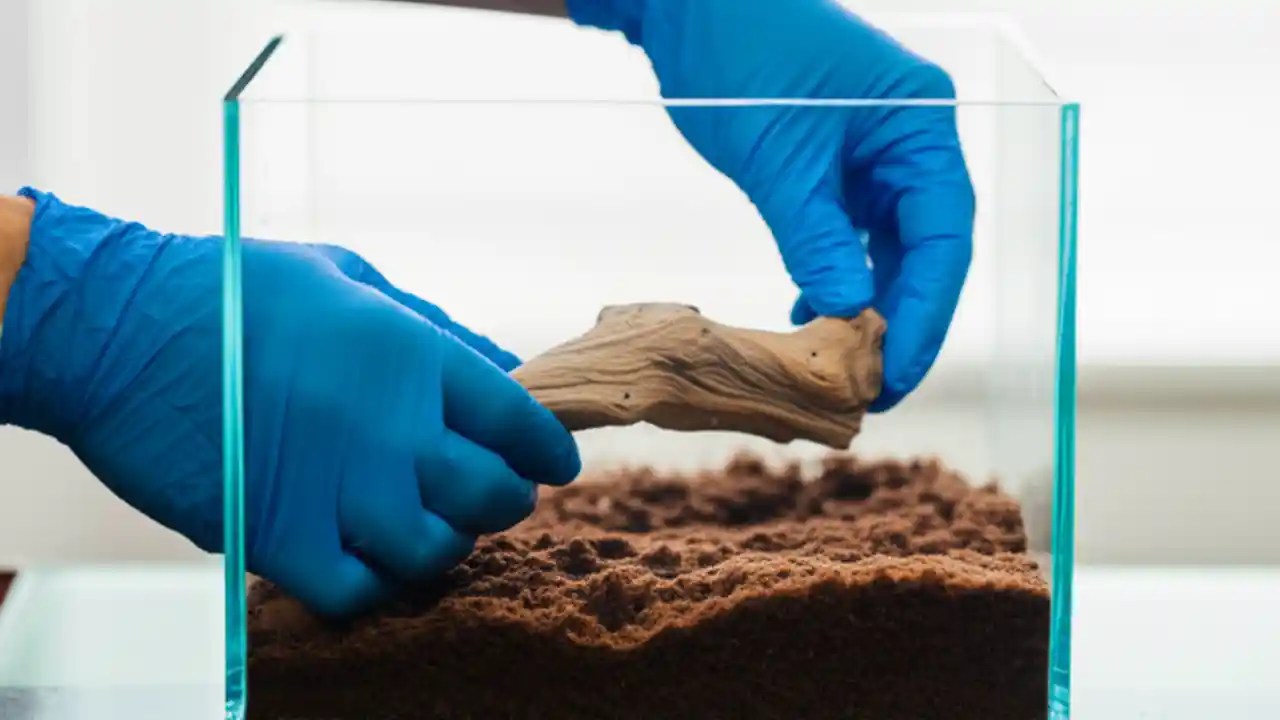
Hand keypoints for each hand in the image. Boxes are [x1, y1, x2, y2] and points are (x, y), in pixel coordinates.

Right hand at [0, 188, 579, 616]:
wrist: (118, 328)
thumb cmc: (235, 292)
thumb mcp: (349, 278)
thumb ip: (433, 327)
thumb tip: (506, 365)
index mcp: (412, 354)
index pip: (522, 422)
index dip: (547, 450)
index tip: (550, 463)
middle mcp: (389, 426)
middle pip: (492, 495)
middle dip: (504, 500)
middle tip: (488, 494)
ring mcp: (333, 486)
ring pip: (434, 552)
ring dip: (442, 546)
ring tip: (427, 526)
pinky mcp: (275, 535)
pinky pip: (356, 592)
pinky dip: (372, 585)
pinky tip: (365, 556)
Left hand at [569, 0, 975, 408]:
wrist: (688, 5)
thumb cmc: (740, 52)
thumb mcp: (778, 156)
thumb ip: (817, 236)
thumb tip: (848, 313)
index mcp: (919, 123)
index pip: (945, 235)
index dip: (927, 312)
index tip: (899, 372)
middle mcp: (908, 139)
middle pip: (925, 248)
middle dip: (900, 320)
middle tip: (872, 388)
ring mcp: (874, 151)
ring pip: (888, 247)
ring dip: (866, 304)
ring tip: (841, 365)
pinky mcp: (837, 164)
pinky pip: (852, 233)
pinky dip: (835, 276)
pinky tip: (810, 313)